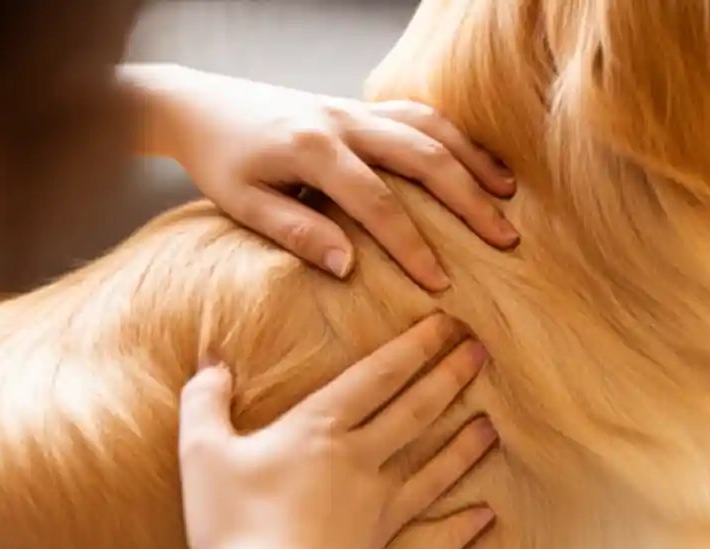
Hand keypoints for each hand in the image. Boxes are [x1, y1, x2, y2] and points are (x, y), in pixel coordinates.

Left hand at [127, 65, 517, 290]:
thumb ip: (295, 232)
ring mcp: (356, 109)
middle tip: (505, 239)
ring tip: (507, 198)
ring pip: (430, 129)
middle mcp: (344, 123)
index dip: (413, 245)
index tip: (442, 283)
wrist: (202, 104)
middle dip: (469, 200)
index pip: (378, 203)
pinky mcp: (360, 106)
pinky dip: (455, 137)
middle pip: (424, 158)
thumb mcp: (242, 204)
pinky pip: (419, 115)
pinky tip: (479, 163)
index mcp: (314, 151)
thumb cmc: (220, 161)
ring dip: (473, 161)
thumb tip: (349, 266)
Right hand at [177, 315, 497, 548]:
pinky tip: (485, 513)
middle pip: (417, 409)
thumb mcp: (202, 453)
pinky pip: (429, 519)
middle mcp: (359, 456)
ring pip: (434, 462)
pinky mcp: (381, 540)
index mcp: (320, 427)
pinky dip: (461, 518)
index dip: (413, 345)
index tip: (444, 322)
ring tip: (493, 421)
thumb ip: (205, 402)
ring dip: (466, 440)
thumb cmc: (233, 523)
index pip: (378, 375)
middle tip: (482, 350)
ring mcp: (377, 500)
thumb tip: (212, 364)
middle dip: (450, 375)